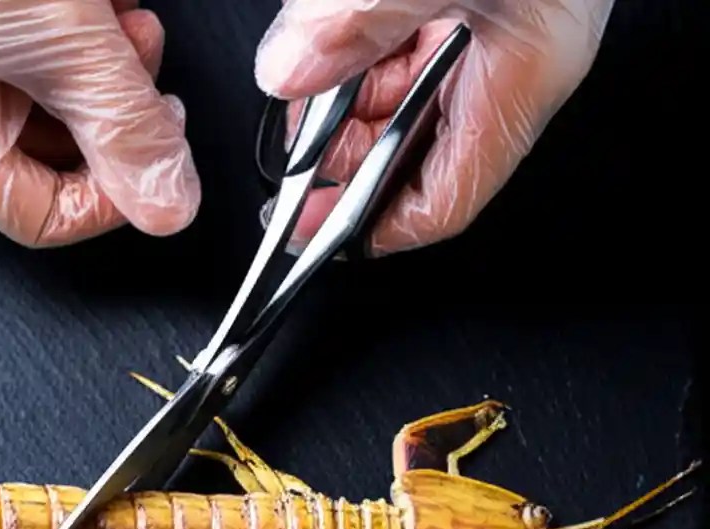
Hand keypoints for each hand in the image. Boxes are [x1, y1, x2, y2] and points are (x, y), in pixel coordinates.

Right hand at [0, 0, 199, 247]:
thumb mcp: (69, 33)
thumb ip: (126, 124)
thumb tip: (165, 200)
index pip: (32, 216)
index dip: (110, 199)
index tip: (159, 159)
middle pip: (40, 154)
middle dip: (106, 111)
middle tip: (140, 67)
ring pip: (36, 96)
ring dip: (95, 63)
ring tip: (116, 14)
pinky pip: (15, 48)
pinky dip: (66, 28)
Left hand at [254, 0, 613, 256]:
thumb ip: (362, 17)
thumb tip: (290, 71)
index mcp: (516, 83)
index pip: (442, 200)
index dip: (370, 227)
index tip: (306, 231)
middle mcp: (501, 67)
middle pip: (406, 147)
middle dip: (340, 145)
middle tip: (288, 133)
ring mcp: (480, 30)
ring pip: (395, 91)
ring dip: (341, 88)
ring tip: (308, 60)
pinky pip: (396, 39)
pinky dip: (356, 38)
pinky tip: (329, 18)